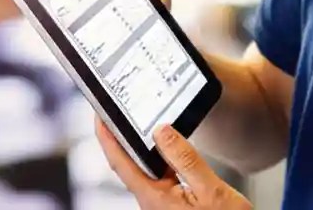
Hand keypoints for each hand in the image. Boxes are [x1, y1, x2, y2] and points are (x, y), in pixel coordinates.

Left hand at [96, 121, 251, 209]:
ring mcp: (161, 206)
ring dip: (142, 148)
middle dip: (122, 138)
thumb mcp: (212, 191)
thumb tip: (163, 131)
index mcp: (154, 199)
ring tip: (142, 123)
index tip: (100, 115)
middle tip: (119, 112)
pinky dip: (160, 159)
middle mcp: (152, 203)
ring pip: (145, 171)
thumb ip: (186, 160)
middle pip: (129, 165)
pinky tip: (167, 149)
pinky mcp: (172, 206)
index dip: (107, 137)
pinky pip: (159, 178)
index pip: (120, 162)